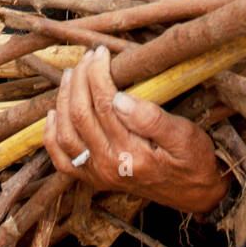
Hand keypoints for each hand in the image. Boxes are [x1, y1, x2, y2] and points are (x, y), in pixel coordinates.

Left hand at [44, 45, 230, 214]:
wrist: (194, 194)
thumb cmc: (193, 160)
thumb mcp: (184, 135)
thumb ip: (152, 119)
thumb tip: (120, 99)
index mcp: (131, 154)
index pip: (103, 104)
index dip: (98, 73)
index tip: (102, 52)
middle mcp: (108, 166)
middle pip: (80, 114)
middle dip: (80, 79)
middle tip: (89, 57)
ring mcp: (97, 174)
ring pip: (65, 133)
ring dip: (64, 99)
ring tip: (72, 74)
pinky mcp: (92, 178)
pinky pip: (61, 159)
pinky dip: (51, 136)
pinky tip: (53, 113)